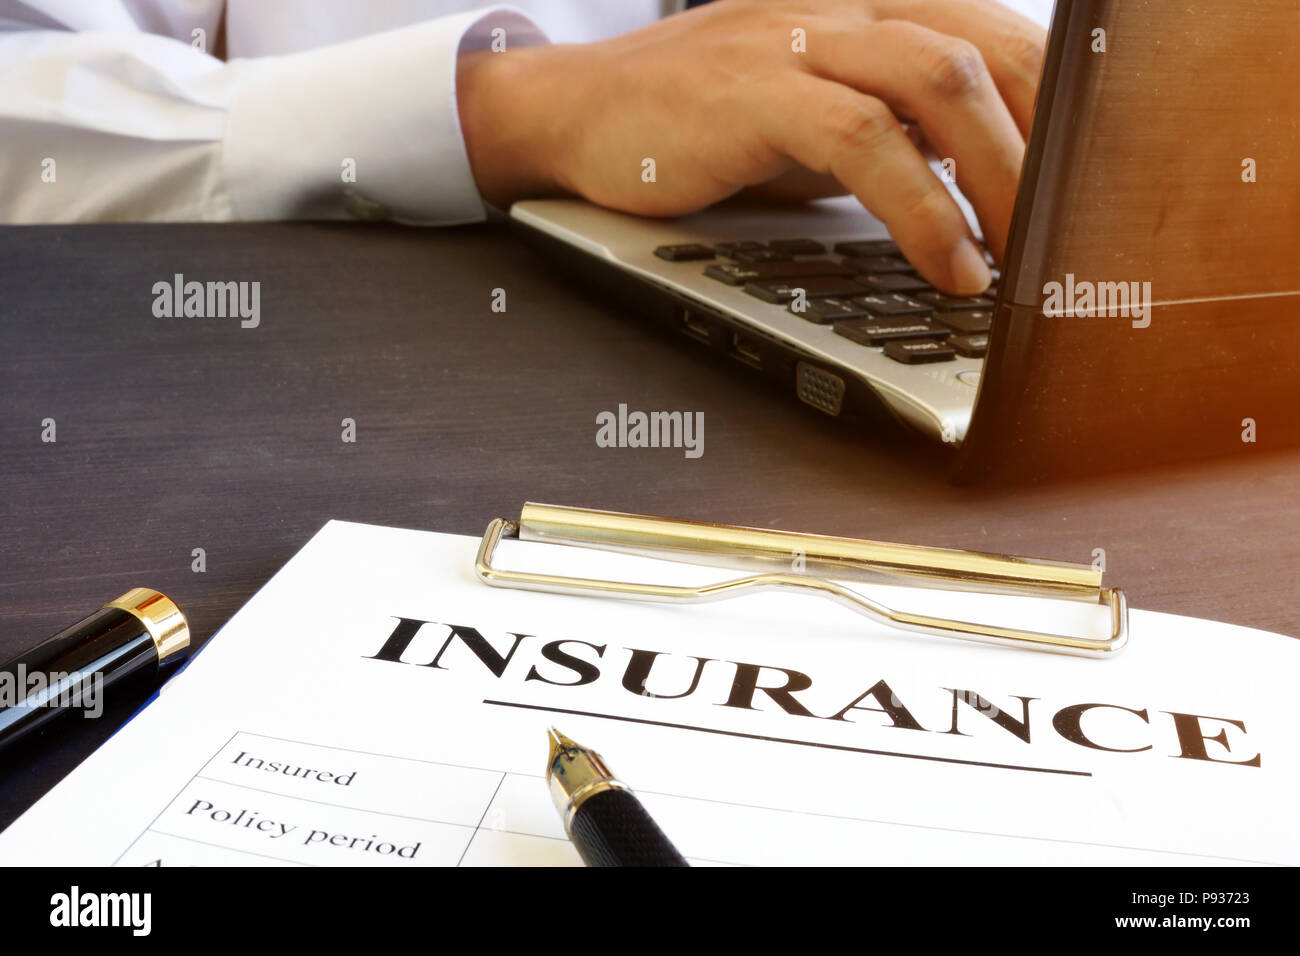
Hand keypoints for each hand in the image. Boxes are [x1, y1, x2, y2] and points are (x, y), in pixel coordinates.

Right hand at [457, 0, 1045, 293]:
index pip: (994, 34)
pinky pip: (864, 138)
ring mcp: (797, 40)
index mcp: (866, 5)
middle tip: (1061, 232)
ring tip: (1018, 255)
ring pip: (938, 78)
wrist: (577, 112)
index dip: (1053, 108)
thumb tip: (974, 180)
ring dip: (998, 174)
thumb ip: (890, 130)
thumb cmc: (698, 122)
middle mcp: (843, 4)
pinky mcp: (754, 91)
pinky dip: (922, 207)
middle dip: (1041, 144)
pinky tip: (949, 263)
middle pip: (987, 45)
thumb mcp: (811, 115)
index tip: (1081, 183)